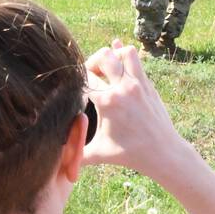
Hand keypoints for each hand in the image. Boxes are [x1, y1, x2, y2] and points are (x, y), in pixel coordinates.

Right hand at [81, 39, 188, 175]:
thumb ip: (75, 155)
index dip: (76, 79)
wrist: (162, 152)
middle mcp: (124, 88)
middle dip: (93, 61)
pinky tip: (119, 69)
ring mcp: (138, 84)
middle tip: (91, 74)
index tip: (74, 86)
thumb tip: (53, 162)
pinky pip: (137, 61)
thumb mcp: (99, 154)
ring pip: (125, 52)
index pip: (85, 77)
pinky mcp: (148, 85)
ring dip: (113, 56)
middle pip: (104, 56)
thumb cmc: (129, 155)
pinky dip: (125, 59)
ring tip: (108, 69)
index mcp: (108, 102)